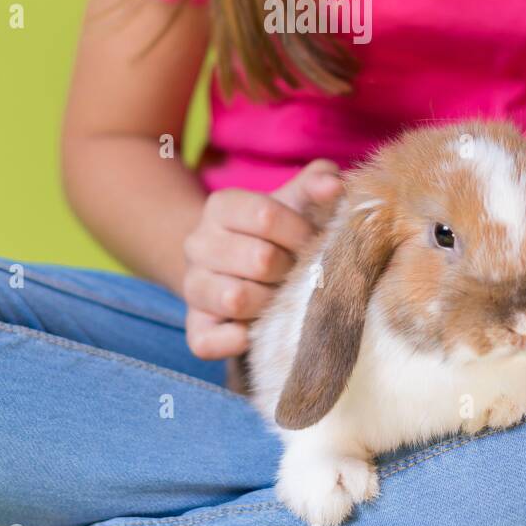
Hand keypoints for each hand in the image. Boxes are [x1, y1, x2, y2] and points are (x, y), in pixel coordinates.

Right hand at [182, 159, 343, 359]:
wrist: (246, 268)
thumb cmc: (281, 232)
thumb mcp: (298, 202)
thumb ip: (316, 184)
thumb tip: (334, 185)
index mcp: (220, 206)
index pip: (265, 215)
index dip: (301, 232)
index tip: (313, 240)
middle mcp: (197, 244)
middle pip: (258, 259)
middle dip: (291, 269)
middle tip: (300, 272)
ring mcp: (192, 287)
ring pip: (235, 299)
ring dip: (272, 302)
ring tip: (282, 296)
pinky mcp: (195, 329)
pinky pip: (210, 342)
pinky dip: (241, 339)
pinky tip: (261, 326)